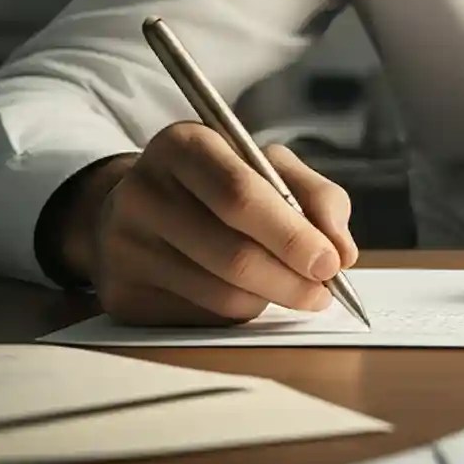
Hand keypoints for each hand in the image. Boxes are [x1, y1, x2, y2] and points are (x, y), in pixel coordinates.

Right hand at [58, 122, 357, 324]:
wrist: (140, 210)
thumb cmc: (220, 186)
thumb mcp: (270, 167)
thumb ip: (317, 198)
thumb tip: (342, 251)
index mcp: (183, 145)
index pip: (240, 195)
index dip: (292, 235)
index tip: (331, 262)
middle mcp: (142, 192)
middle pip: (232, 253)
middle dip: (292, 279)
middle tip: (324, 291)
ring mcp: (124, 246)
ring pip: (222, 294)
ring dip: (270, 298)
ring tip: (288, 287)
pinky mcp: (122, 294)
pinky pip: (202, 318)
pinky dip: (239, 312)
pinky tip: (244, 292)